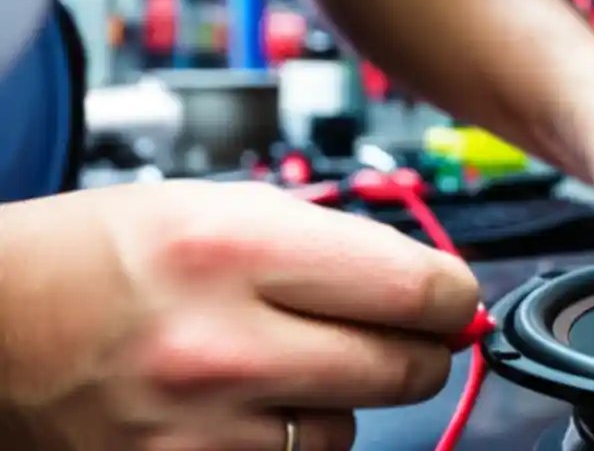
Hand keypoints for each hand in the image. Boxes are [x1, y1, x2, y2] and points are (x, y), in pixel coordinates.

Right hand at [0, 180, 478, 450]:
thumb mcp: (219, 208)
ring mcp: (200, 430)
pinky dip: (289, 441)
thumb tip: (431, 288)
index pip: (415, 288)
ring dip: (339, 399)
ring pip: (348, 430)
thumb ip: (333, 245)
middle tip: (403, 333)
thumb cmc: (100, 256)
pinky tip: (245, 406)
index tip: (451, 297)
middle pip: (404, 369)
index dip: (452, 294)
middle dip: (419, 349)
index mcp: (238, 249)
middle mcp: (223, 345)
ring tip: (278, 362)